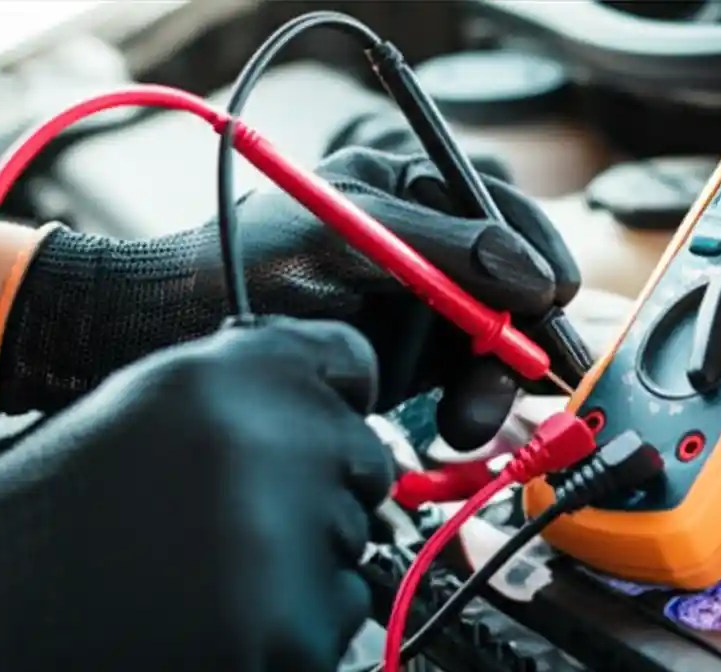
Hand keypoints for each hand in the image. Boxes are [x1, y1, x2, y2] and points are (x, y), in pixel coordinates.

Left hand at [0, 148, 579, 415]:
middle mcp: (423, 249)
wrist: (164, 338)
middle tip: (522, 376)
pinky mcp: (406, 363)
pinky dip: (469, 408)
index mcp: (407, 193)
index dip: (537, 253)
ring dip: (492, 386)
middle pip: (508, 287)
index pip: (498, 212)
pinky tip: (455, 429)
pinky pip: (462, 383)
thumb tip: (531, 275)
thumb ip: (439, 250)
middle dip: (515, 338)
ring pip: (492, 344)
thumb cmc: (239, 266)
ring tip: (465, 425)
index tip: (555, 296)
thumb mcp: (342, 241)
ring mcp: (417, 308)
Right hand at [0, 318, 391, 671]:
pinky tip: (210, 625)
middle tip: (228, 527)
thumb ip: (258, 390)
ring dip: (300, 567)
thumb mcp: (154, 404)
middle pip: (363, 464)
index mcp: (240, 370)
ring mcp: (291, 538)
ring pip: (352, 547)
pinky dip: (292, 632)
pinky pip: (336, 620)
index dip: (341, 402)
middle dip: (317, 496)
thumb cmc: (57, 512)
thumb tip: (346, 401)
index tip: (328, 428)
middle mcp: (278, 439)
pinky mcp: (293, 630)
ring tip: (201, 577)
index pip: (352, 363)